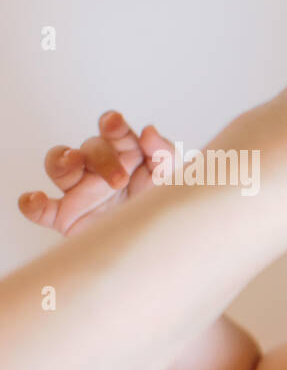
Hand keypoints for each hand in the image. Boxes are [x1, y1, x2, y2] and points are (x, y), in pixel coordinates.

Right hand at [19, 111, 175, 236]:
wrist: (153, 246)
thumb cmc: (160, 208)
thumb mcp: (171, 180)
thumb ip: (164, 153)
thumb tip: (148, 130)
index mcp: (126, 156)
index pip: (114, 132)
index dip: (112, 124)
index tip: (113, 123)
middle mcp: (99, 169)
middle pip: (89, 147)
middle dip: (103, 157)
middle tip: (120, 180)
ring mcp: (79, 192)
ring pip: (57, 165)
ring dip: (61, 160)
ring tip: (72, 163)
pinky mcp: (64, 217)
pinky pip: (39, 207)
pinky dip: (32, 202)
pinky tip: (36, 199)